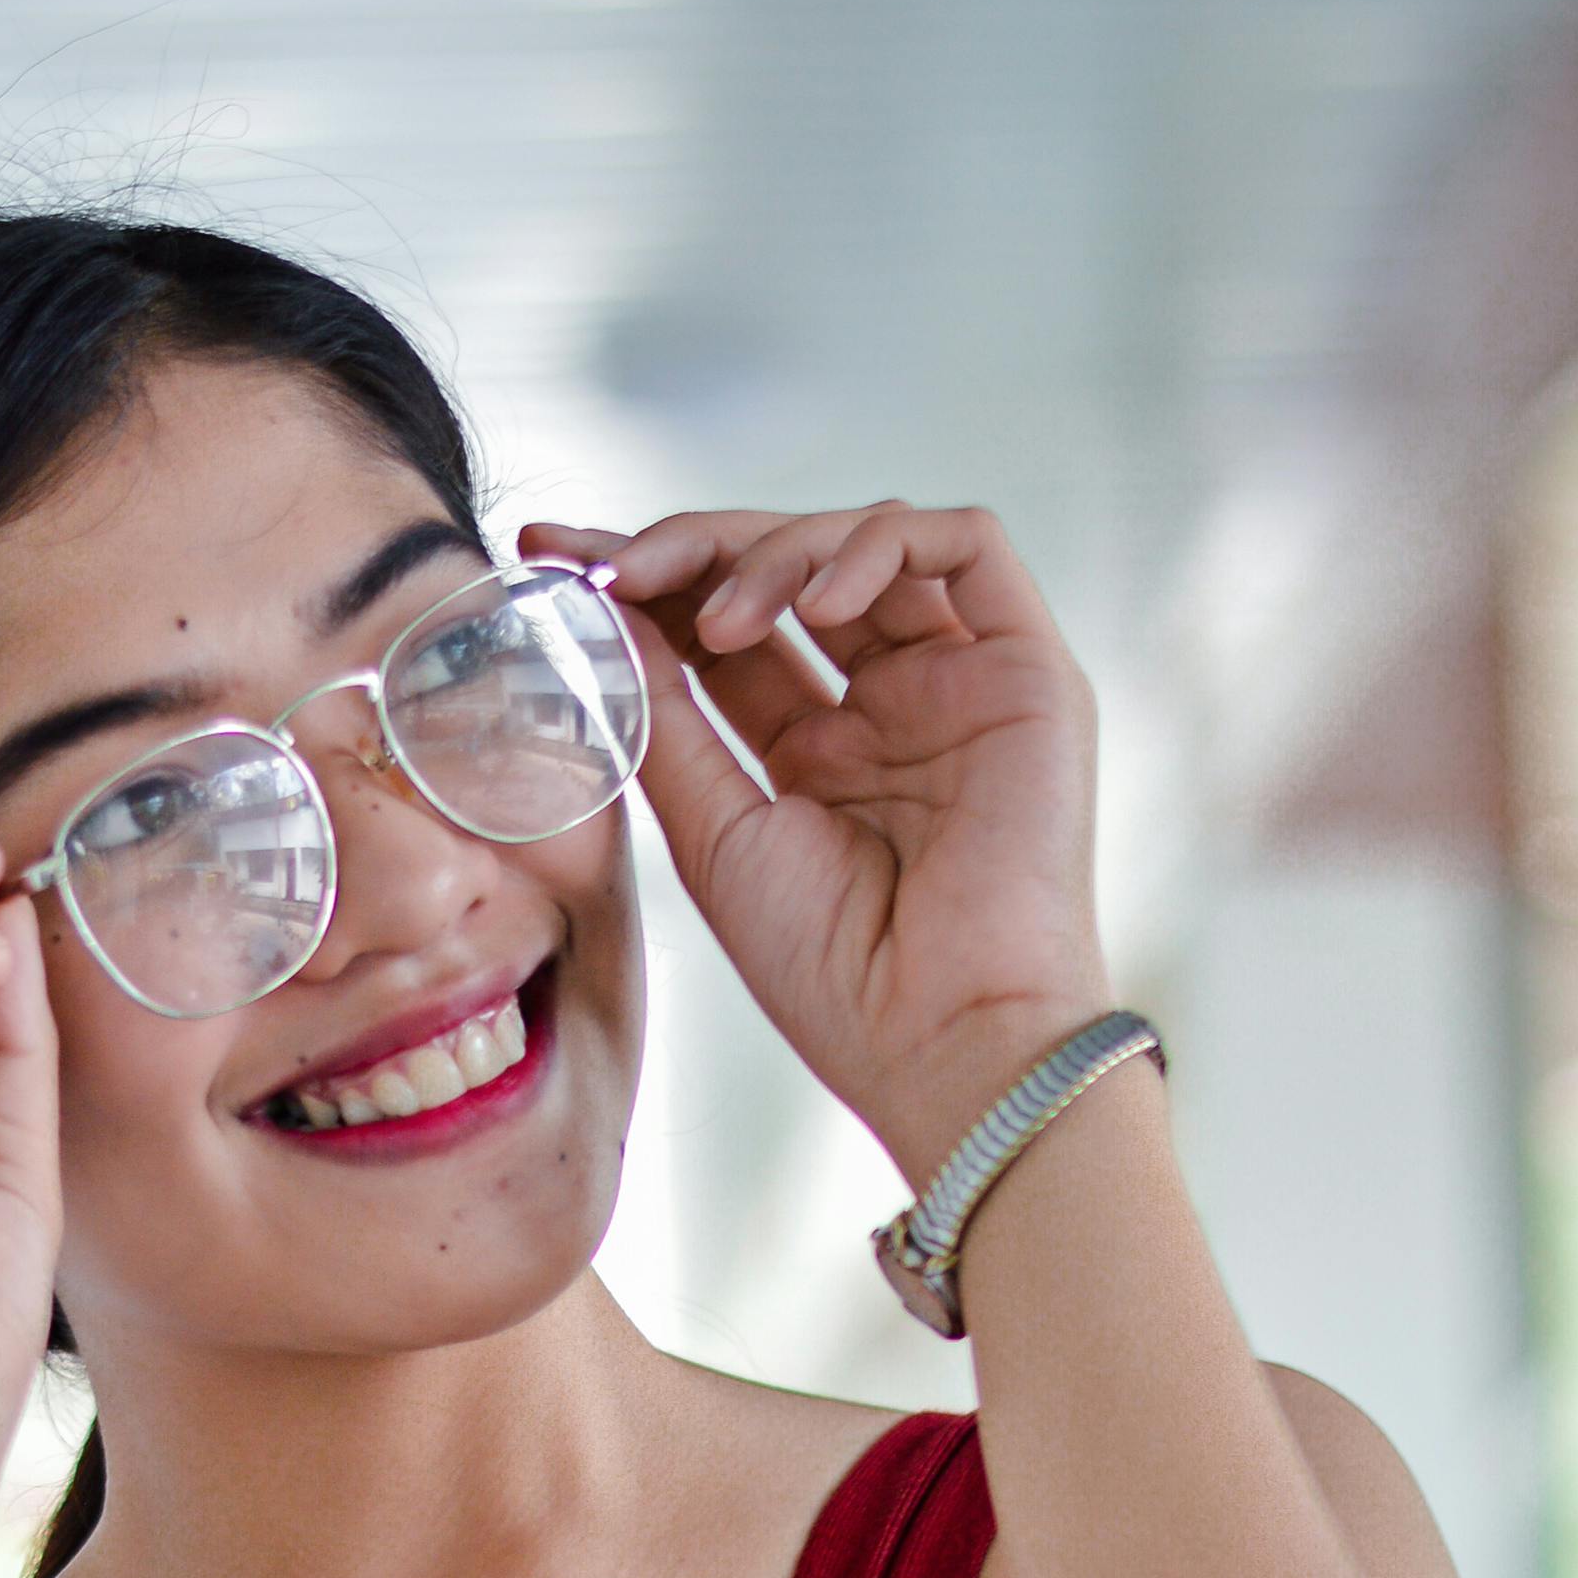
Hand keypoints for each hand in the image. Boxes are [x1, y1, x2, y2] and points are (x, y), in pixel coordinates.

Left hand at [520, 502, 1114, 1174]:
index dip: (642, 581)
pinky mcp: (1027, 669)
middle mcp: (888, 708)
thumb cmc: (831, 971)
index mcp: (814, 756)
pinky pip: (968, 546)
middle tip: (619, 569)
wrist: (940, 1034)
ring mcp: (958, 682)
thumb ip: (668, 720)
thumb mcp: (714, 834)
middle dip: (692, 548)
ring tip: (722, 621)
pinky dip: (881, 545)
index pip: (723, 632)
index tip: (551, 557)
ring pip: (865, 542)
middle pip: (785, 572)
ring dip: (777, 554)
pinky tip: (819, 603)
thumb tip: (608, 614)